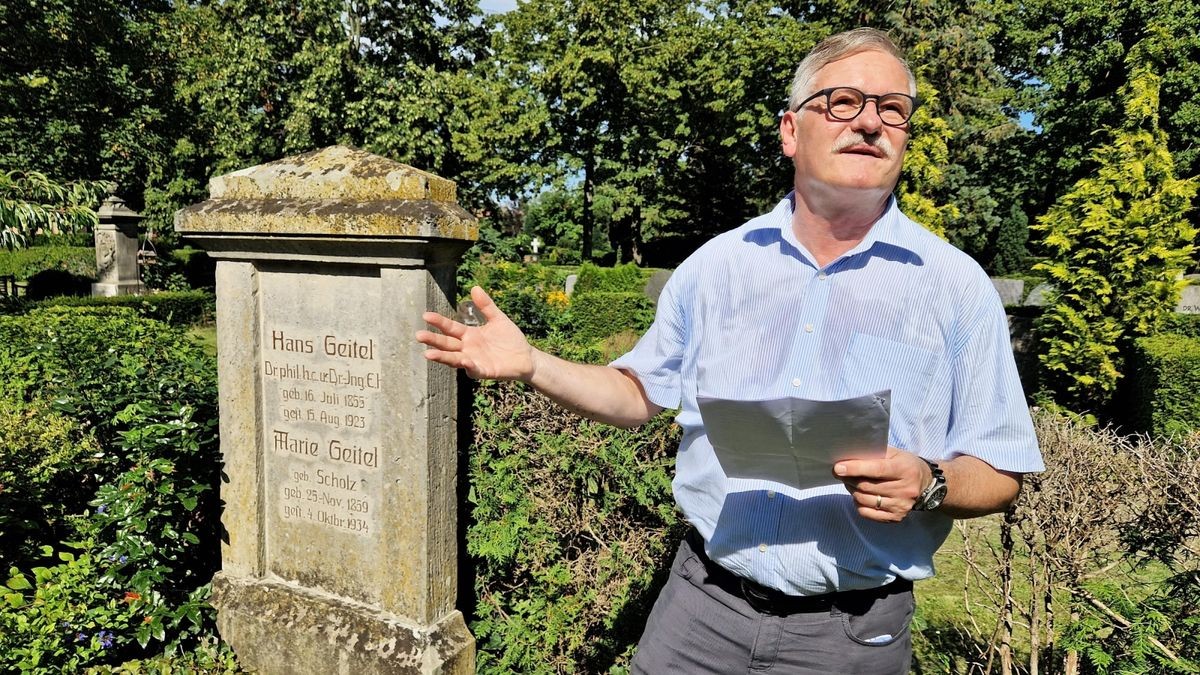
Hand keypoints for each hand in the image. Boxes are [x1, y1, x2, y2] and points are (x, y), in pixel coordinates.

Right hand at [415, 286, 534, 380]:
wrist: (527, 358)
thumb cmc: (510, 339)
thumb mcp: (498, 319)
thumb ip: (486, 306)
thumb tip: (475, 287)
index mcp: (469, 335)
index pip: (450, 328)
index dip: (439, 322)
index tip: (425, 315)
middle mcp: (467, 349)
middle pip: (447, 344)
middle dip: (433, 340)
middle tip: (418, 335)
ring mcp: (474, 361)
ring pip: (454, 359)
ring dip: (442, 357)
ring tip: (428, 354)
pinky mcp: (483, 371)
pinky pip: (473, 369)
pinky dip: (467, 365)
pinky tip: (463, 360)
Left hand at [833, 447, 930, 522]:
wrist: (925, 484)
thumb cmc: (904, 464)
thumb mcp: (894, 453)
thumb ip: (874, 454)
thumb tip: (848, 458)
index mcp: (905, 469)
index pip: (877, 469)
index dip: (855, 468)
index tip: (838, 468)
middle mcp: (905, 489)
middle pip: (867, 486)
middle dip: (849, 479)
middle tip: (841, 472)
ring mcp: (901, 506)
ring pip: (865, 500)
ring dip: (852, 490)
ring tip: (851, 482)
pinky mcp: (896, 517)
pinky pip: (868, 513)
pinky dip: (858, 504)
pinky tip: (859, 496)